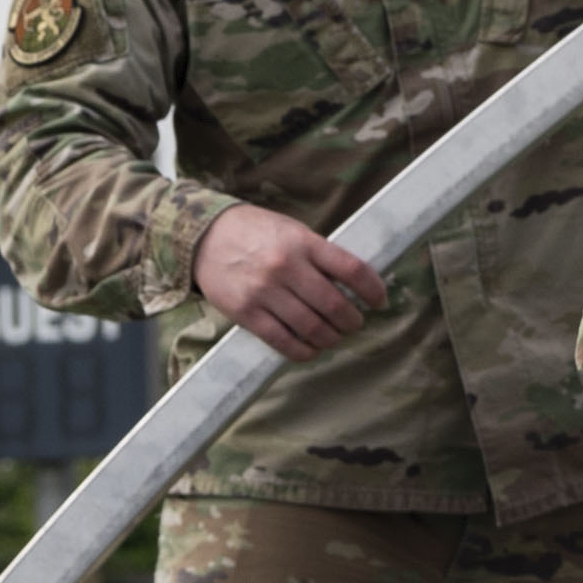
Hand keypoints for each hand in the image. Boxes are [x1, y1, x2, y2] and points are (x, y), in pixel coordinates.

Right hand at [190, 204, 386, 359]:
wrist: (202, 235)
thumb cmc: (256, 232)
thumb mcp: (293, 232)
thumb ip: (320, 255)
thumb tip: (354, 285)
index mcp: (303, 243)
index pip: (353, 270)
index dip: (373, 290)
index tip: (379, 301)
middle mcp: (285, 267)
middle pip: (335, 305)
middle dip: (352, 321)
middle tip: (355, 323)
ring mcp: (264, 292)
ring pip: (312, 328)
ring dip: (331, 338)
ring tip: (334, 336)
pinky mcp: (245, 312)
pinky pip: (283, 341)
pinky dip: (304, 351)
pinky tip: (312, 349)